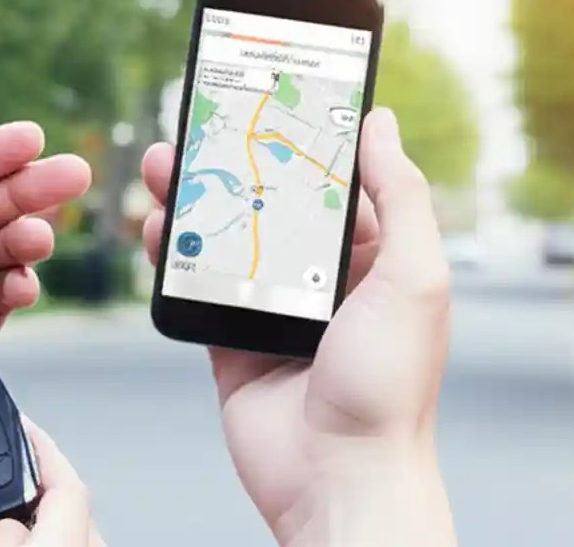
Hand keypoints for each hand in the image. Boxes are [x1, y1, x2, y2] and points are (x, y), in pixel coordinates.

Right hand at [140, 108, 455, 546]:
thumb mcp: (416, 275)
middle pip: (267, 201)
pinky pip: (194, 285)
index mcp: (373, 256)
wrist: (338, 477)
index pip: (332, 178)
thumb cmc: (390, 386)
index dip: (299, 136)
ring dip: (191, 198)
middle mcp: (321, 276)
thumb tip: (379, 121)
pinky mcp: (230, 338)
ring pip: (223, 235)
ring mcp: (272, 306)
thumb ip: (399, 194)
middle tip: (198, 124)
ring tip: (164, 166)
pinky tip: (157, 228)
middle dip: (230, 160)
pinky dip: (171, 255)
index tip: (267, 95)